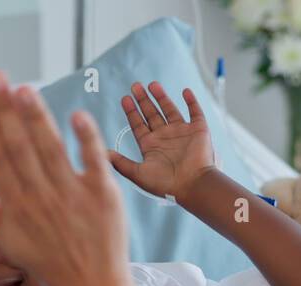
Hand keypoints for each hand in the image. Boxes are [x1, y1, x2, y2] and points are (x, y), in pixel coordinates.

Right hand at [0, 71, 131, 285]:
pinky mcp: (103, 195)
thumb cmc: (49, 260)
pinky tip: (76, 116)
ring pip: (51, 150)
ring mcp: (73, 195)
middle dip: (5, 111)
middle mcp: (41, 198)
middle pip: (20, 147)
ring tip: (23, 90)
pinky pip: (93, 163)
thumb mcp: (8, 238)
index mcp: (16, 206)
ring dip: (37, 119)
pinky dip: (86, 140)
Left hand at [109, 82, 215, 200]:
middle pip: (152, 113)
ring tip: (152, 85)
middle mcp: (165, 137)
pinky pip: (195, 112)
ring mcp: (181, 133)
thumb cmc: (165, 185)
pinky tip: (184, 91)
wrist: (192, 186)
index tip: (125, 99)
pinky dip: (191, 101)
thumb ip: (120, 162)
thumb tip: (101, 153)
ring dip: (162, 97)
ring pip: (170, 109)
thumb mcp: (138, 173)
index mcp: (151, 146)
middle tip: (135, 86)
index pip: (139, 124)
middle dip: (143, 100)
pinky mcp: (198, 131)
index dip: (132, 112)